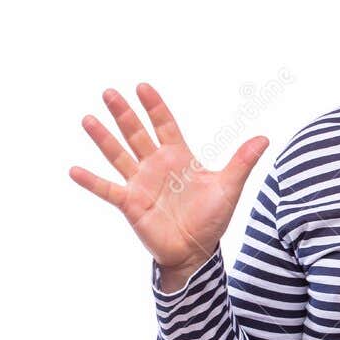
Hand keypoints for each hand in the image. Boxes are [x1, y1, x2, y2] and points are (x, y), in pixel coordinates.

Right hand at [69, 83, 269, 277]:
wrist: (196, 252)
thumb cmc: (211, 219)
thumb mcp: (228, 188)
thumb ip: (242, 161)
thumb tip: (264, 139)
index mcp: (178, 156)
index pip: (164, 124)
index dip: (154, 106)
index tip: (142, 86)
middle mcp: (155, 165)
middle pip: (136, 133)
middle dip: (123, 114)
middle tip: (109, 92)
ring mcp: (140, 183)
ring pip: (118, 155)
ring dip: (103, 138)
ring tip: (88, 119)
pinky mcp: (130, 204)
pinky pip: (107, 189)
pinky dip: (91, 181)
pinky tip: (74, 170)